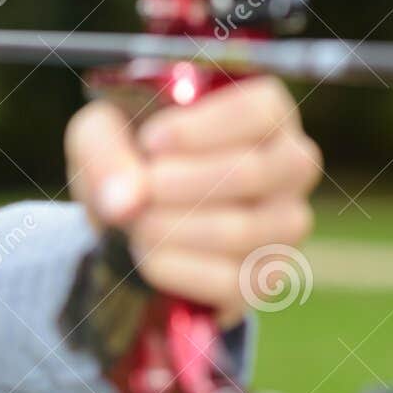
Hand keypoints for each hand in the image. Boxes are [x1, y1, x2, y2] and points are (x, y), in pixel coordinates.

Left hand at [64, 77, 321, 327]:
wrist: (128, 215)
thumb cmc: (128, 154)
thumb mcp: (100, 133)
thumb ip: (104, 151)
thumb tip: (126, 201)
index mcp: (264, 111)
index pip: (259, 111)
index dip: (202, 128)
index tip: (150, 142)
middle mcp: (291, 163)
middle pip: (253, 171)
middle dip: (177, 185)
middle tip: (135, 191)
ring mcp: (287, 223)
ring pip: (242, 230)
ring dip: (171, 228)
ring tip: (133, 222)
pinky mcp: (267, 276)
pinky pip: (232, 281)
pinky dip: (175, 269)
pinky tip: (146, 253)